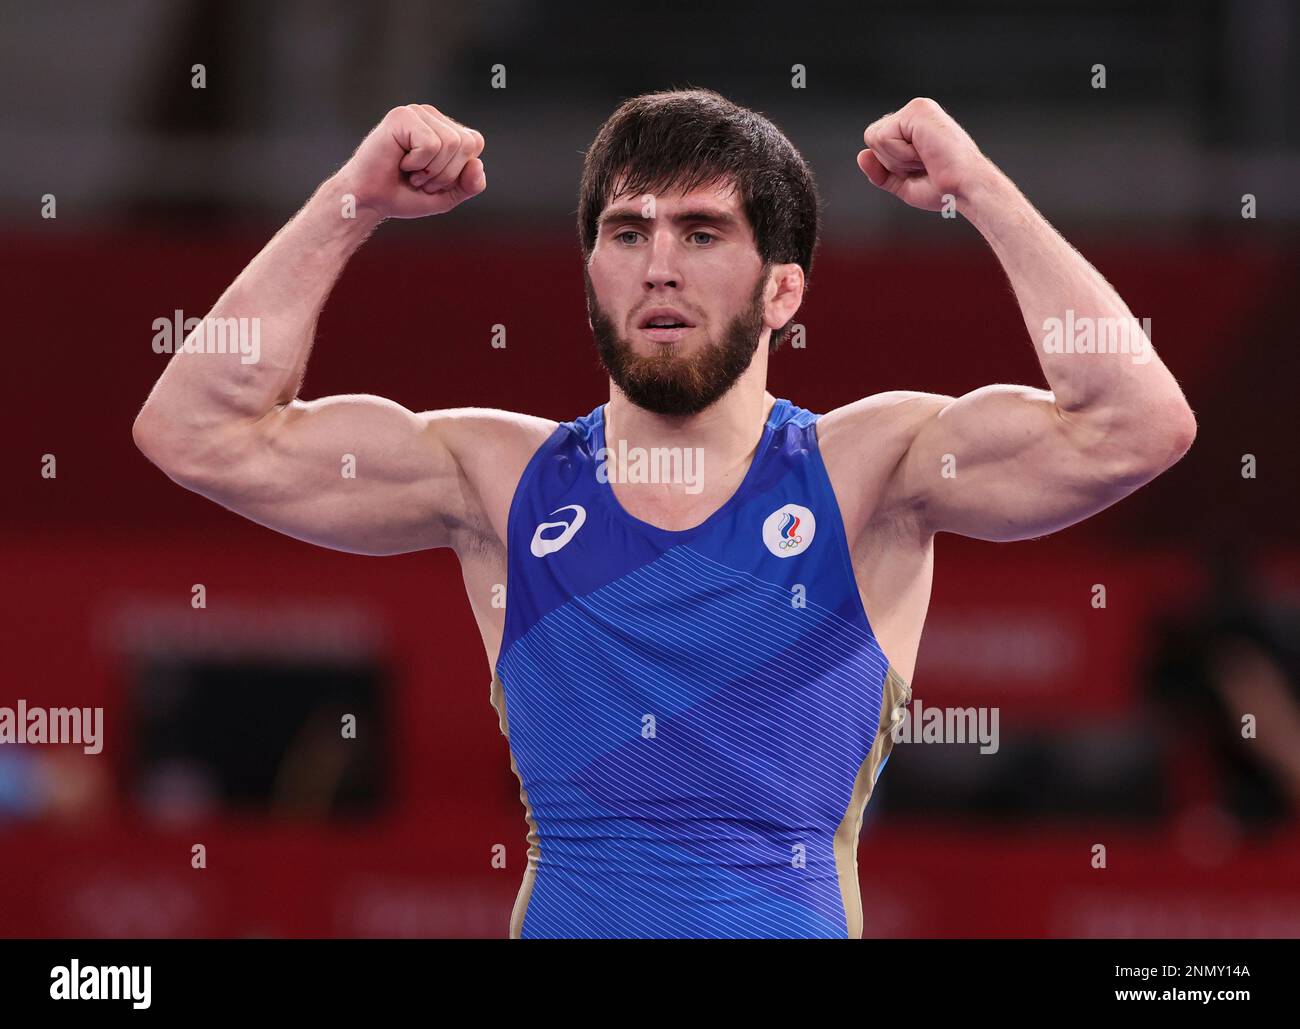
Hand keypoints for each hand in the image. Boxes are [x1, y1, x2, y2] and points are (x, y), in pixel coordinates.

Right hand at [335, 104, 485, 219]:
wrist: (370, 200)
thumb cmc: (405, 195)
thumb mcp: (447, 195)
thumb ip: (470, 184)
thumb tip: (477, 164)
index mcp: (445, 128)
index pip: (475, 142)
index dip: (459, 170)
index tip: (434, 179)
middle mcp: (432, 116)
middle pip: (466, 143)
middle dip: (446, 172)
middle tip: (420, 178)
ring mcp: (416, 112)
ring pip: (450, 143)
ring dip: (431, 170)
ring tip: (411, 172)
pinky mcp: (401, 116)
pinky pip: (430, 144)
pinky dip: (418, 163)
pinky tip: (401, 162)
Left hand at [857, 98, 991, 211]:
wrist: (965, 190)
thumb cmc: (944, 189)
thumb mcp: (904, 184)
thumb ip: (881, 173)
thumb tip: (861, 156)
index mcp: (914, 127)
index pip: (876, 144)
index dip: (890, 166)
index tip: (920, 170)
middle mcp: (915, 113)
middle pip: (871, 138)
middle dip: (891, 162)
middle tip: (923, 165)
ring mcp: (917, 108)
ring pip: (874, 137)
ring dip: (897, 159)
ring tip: (926, 159)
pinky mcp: (917, 110)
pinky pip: (884, 137)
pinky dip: (900, 154)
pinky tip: (924, 153)